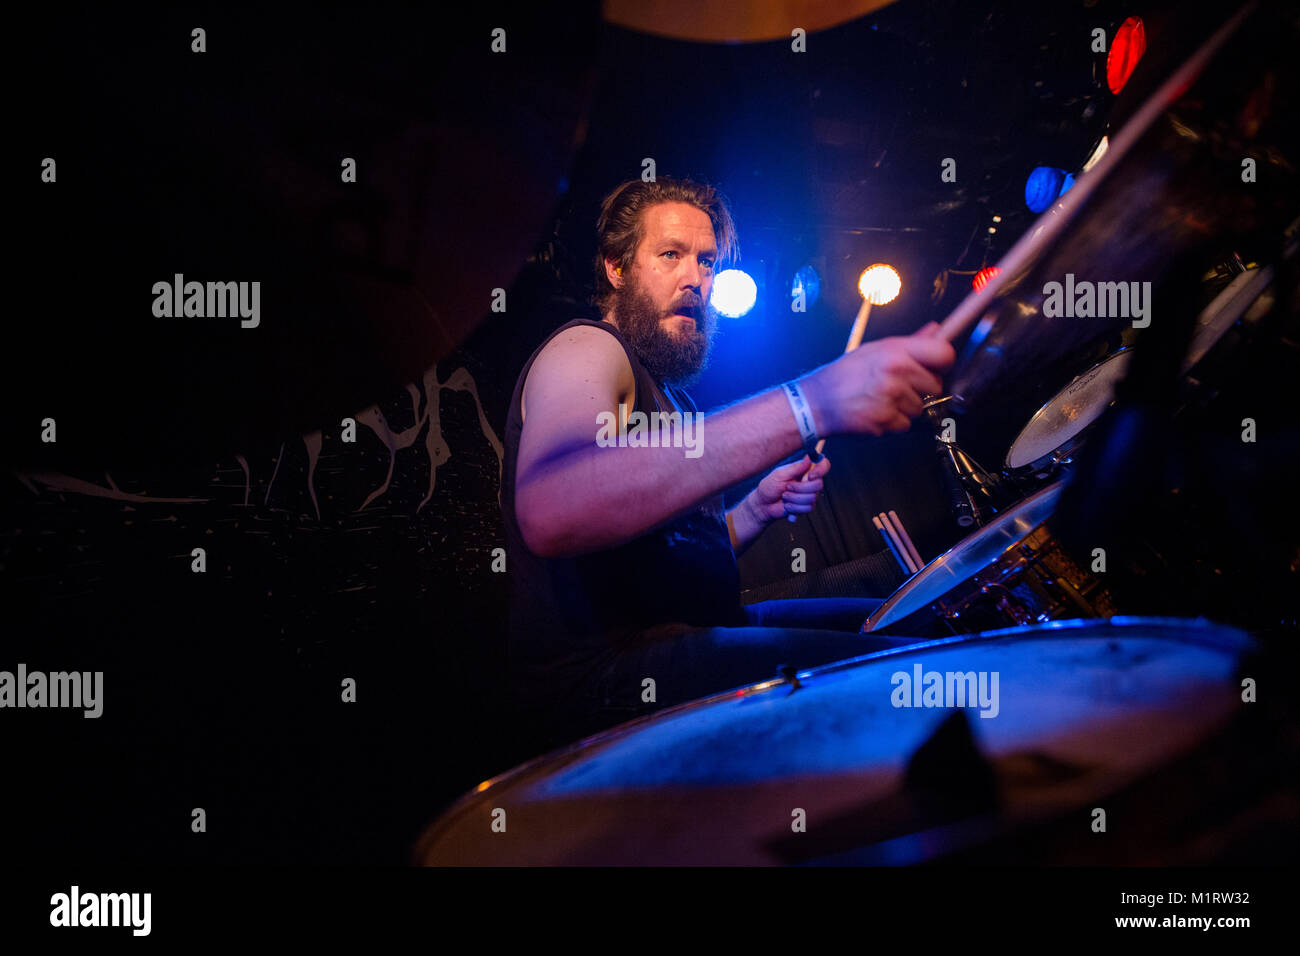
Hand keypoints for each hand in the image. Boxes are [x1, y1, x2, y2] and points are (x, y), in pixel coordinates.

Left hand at [747, 453, 830, 523]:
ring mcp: (809, 494)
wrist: (763, 505)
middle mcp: (809, 481)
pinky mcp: (806, 507)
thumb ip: (796, 468)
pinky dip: (794, 508)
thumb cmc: (769, 487)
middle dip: (800, 488)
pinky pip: (807, 508)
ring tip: (784, 497)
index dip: (821, 470)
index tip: (810, 476)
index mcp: (804, 470)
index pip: (823, 465)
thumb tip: (809, 457)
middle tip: (787, 488)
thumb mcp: (780, 475)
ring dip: (794, 499)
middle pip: (818, 485)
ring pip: (812, 498)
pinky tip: (786, 506)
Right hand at [802, 322, 954, 436]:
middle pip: (936, 386)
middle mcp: (896, 373)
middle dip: (922, 388)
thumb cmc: (846, 374)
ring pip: (920, 408)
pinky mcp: (885, 421)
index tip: (937, 366)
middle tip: (901, 385)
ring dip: (906, 407)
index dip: (943, 361)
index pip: (944, 354)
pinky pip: (905, 425)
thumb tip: (937, 330)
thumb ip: (911, 342)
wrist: (817, 401)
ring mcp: (891, 399)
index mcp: (896, 351)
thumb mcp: (876, 350)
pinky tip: (877, 411)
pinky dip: (894, 422)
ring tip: (883, 398)